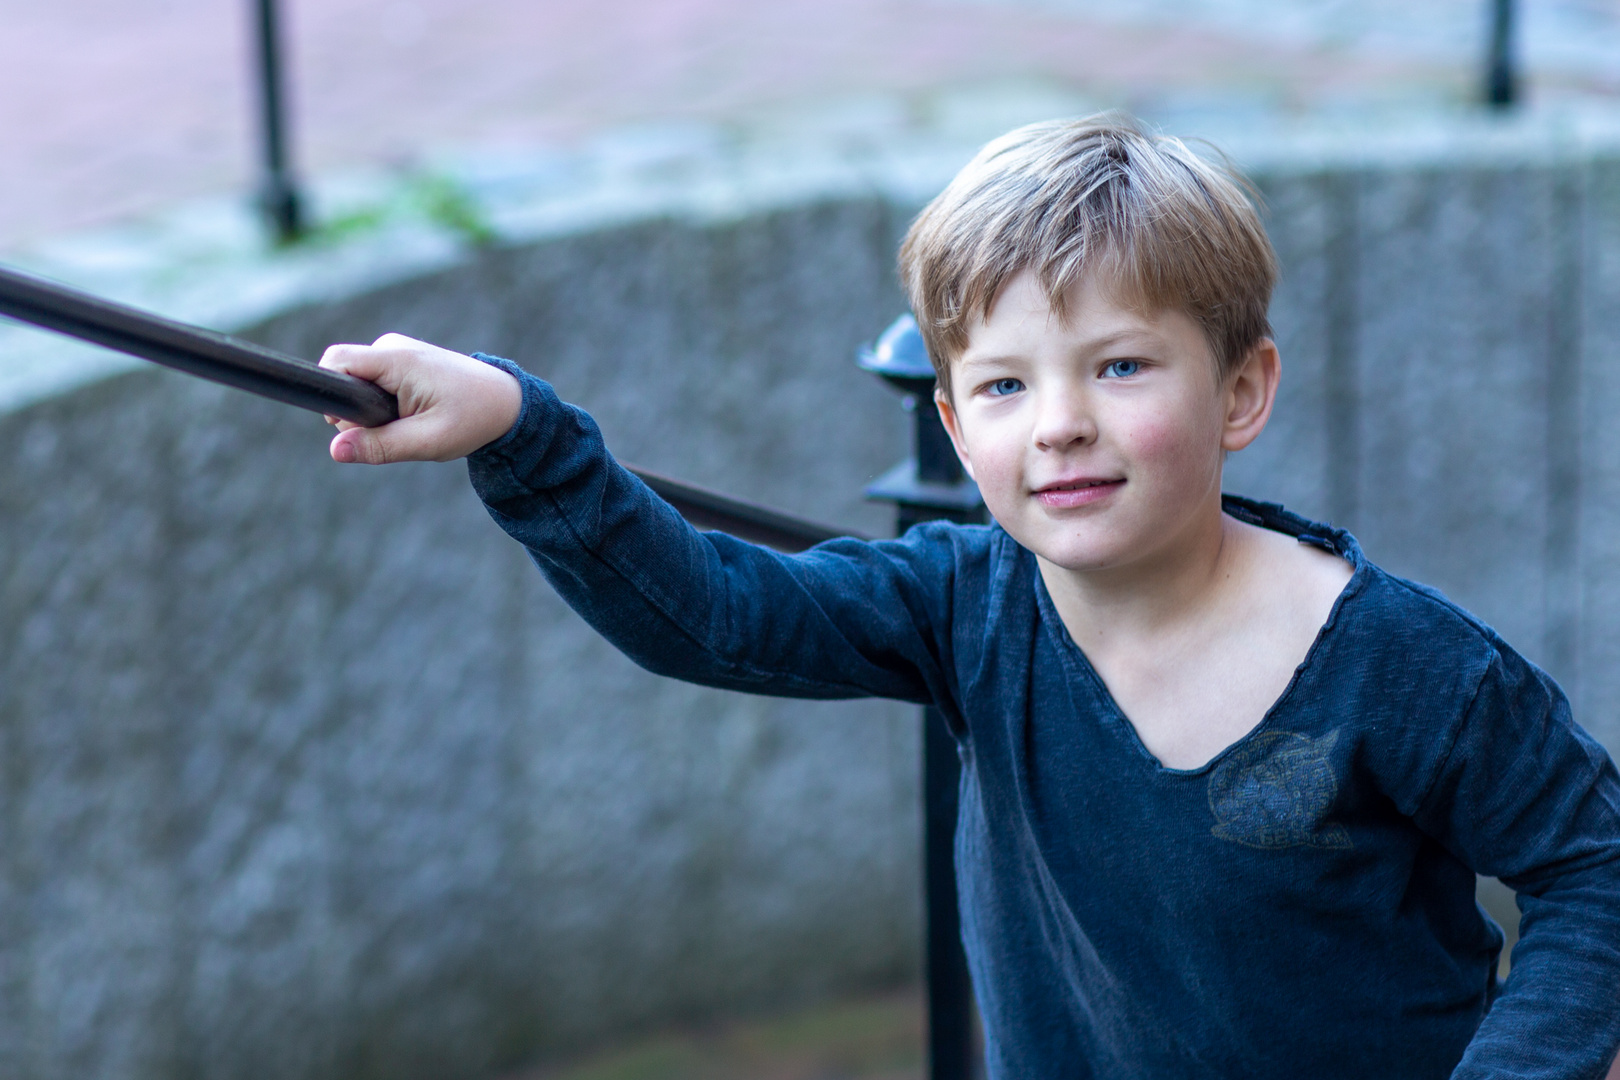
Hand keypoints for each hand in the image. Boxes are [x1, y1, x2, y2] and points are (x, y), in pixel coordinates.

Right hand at [319, 333, 521, 463]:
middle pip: (343, 375)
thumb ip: (380, 446)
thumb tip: (336, 450)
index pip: (336, 361)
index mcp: (397, 360)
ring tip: (410, 423)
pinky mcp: (402, 359)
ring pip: (357, 381)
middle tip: (395, 432)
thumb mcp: (428, 441)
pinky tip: (411, 414)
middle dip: (355, 411)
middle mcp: (392, 347)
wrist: (506, 402)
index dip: (330, 394)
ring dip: (372, 409)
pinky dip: (382, 402)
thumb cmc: (472, 419)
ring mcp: (397, 350)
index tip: (349, 424)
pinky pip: (372, 380)